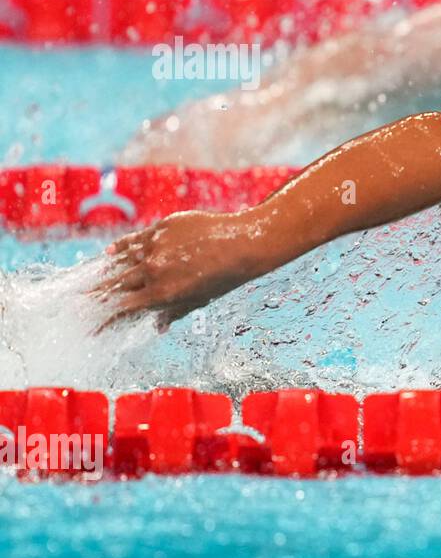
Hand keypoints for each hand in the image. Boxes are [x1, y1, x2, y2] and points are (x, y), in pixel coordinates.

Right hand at [92, 210, 262, 330]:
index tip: (91, 328)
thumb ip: (172, 312)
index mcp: (162, 294)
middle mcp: (154, 271)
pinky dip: (120, 248)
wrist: (244, 243)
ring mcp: (156, 247)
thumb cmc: (224, 276)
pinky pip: (134, 240)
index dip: (103, 320)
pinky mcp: (161, 229)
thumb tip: (156, 328)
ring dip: (103, 273)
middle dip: (95, 297)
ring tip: (89, 281)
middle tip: (79, 304)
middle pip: (114, 286)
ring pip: (120, 262)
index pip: (121, 309)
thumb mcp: (198, 299)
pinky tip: (109, 254)